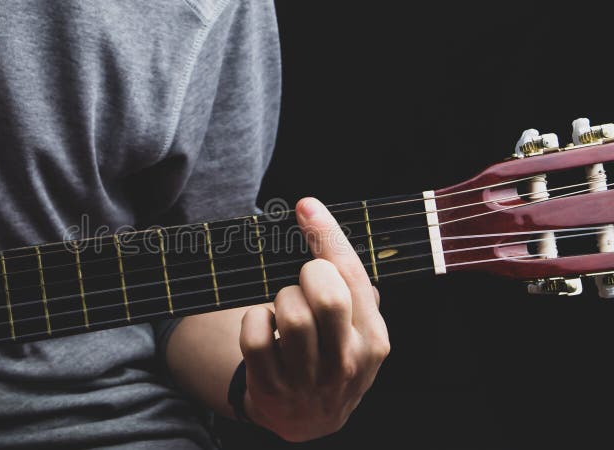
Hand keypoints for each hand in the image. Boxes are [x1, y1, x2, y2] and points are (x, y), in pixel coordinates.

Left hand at [239, 197, 389, 441]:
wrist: (310, 420)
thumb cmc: (333, 359)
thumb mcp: (359, 332)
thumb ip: (356, 290)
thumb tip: (323, 226)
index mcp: (373, 339)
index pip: (353, 277)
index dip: (327, 235)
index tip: (306, 206)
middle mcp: (346, 361)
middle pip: (326, 295)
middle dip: (307, 274)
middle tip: (303, 280)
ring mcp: (308, 379)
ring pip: (289, 313)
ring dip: (280, 299)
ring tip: (284, 309)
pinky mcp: (271, 388)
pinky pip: (255, 335)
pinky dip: (254, 320)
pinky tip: (264, 327)